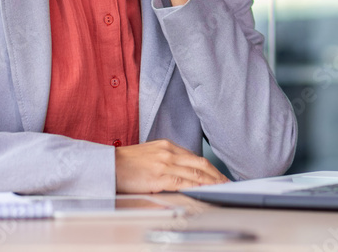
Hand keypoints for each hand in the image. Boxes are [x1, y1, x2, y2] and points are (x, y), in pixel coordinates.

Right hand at [115, 139, 229, 192]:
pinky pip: (182, 182)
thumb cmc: (127, 162)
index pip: (195, 158)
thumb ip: (167, 159)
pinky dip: (196, 187)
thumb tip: (182, 172)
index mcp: (168, 145)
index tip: (219, 175)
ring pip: (195, 173)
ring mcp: (165, 163)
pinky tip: (204, 191)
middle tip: (228, 183)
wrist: (110, 164)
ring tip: (222, 189)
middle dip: (216, 175)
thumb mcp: (151, 154)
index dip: (210, 168)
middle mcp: (169, 152)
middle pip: (200, 164)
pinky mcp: (159, 176)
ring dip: (211, 183)